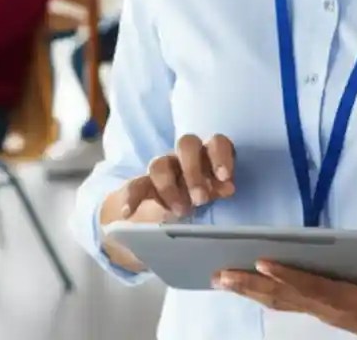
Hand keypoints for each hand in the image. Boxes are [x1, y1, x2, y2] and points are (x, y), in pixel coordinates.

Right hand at [121, 134, 235, 218]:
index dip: (220, 156)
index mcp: (207, 153)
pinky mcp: (145, 184)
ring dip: (169, 188)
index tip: (224, 177)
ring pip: (160, 164)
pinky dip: (131, 198)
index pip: (216, 142)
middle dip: (194, 171)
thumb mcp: (214, 191)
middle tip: (200, 199)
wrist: (174, 211)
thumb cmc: (203, 194)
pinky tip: (128, 213)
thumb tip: (228, 188)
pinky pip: (134, 185)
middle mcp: (184, 155)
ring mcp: (164, 167)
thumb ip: (220, 188)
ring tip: (180, 212)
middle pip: (186, 145)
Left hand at [217, 254, 356, 339]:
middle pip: (287, 298)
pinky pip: (293, 302)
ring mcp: (330, 314)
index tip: (261, 262)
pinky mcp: (331, 313)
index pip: (315, 288)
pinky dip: (269, 292)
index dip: (288, 276)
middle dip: (252, 286)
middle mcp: (335, 311)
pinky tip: (252, 285)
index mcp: (355, 305)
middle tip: (220, 275)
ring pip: (285, 302)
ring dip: (253, 291)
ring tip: (223, 279)